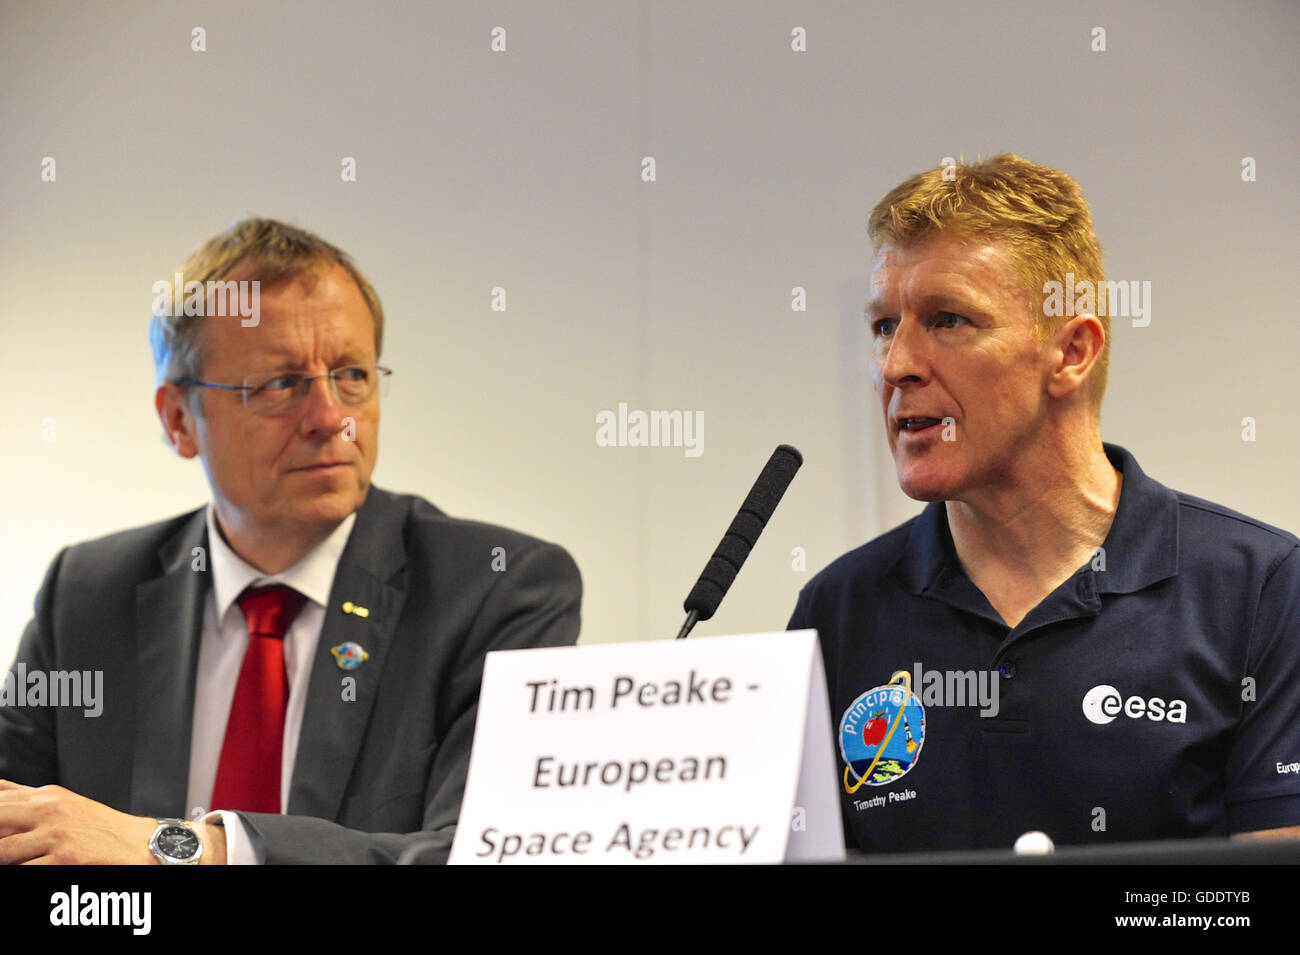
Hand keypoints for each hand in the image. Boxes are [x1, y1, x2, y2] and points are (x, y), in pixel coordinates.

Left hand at [0, 780, 165, 864]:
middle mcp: (49, 811)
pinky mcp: (65, 858)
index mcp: (46, 797)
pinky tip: (31, 866)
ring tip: (17, 859)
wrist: (139, 844)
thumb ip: (26, 795)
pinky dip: (22, 869)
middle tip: (2, 849)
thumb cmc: (102, 827)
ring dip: (5, 859)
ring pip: (3, 852)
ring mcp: (56, 835)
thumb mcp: (64, 802)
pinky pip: (26, 869)